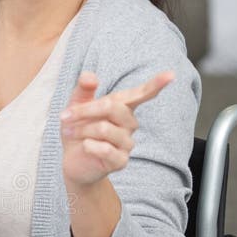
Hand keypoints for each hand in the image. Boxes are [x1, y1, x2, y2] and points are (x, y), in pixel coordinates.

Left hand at [60, 70, 173, 189]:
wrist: (72, 161)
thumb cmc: (78, 130)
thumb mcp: (75, 106)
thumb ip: (83, 90)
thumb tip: (90, 76)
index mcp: (122, 107)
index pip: (142, 94)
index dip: (156, 84)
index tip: (171, 74)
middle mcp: (129, 124)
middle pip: (113, 107)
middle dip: (85, 110)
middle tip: (65, 116)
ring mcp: (127, 143)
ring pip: (104, 129)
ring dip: (82, 129)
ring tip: (70, 133)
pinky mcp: (120, 161)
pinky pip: (105, 149)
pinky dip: (88, 146)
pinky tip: (84, 147)